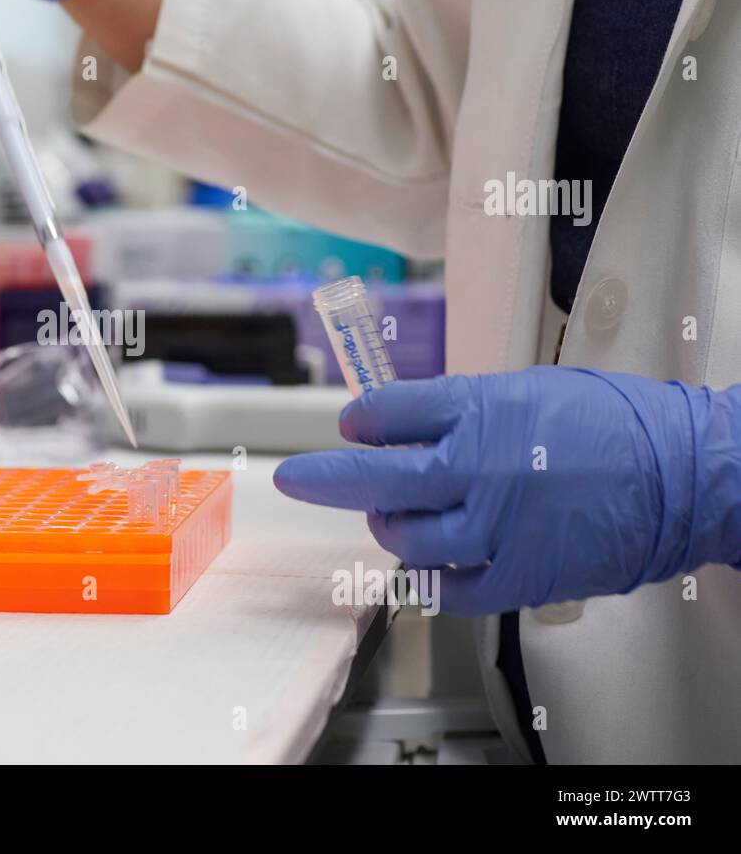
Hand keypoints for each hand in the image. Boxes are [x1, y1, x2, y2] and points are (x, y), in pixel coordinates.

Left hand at [273, 367, 740, 614]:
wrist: (685, 475)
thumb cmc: (614, 424)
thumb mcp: (528, 389)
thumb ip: (460, 409)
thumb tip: (398, 426)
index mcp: (480, 410)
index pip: (388, 413)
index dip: (361, 421)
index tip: (352, 427)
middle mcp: (477, 468)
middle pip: (374, 476)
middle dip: (322, 477)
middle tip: (292, 479)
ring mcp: (494, 526)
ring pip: (405, 538)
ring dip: (389, 526)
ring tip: (396, 516)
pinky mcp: (517, 576)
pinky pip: (448, 587)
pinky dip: (431, 576)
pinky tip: (433, 561)